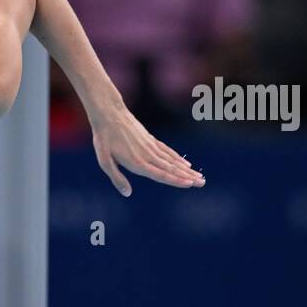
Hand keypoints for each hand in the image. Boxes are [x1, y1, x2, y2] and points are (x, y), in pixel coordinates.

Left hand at [88, 102, 203, 196]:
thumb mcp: (104, 160)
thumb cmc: (104, 138)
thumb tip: (127, 193)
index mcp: (136, 162)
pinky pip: (168, 151)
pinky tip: (187, 164)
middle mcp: (147, 155)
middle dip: (188, 176)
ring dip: (187, 169)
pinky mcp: (151, 140)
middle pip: (171, 168)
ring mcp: (151, 147)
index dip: (175, 180)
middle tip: (203, 183)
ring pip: (172, 160)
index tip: (189, 184)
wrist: (109, 113)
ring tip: (200, 176)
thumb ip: (116, 178)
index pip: (160, 174)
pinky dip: (178, 159)